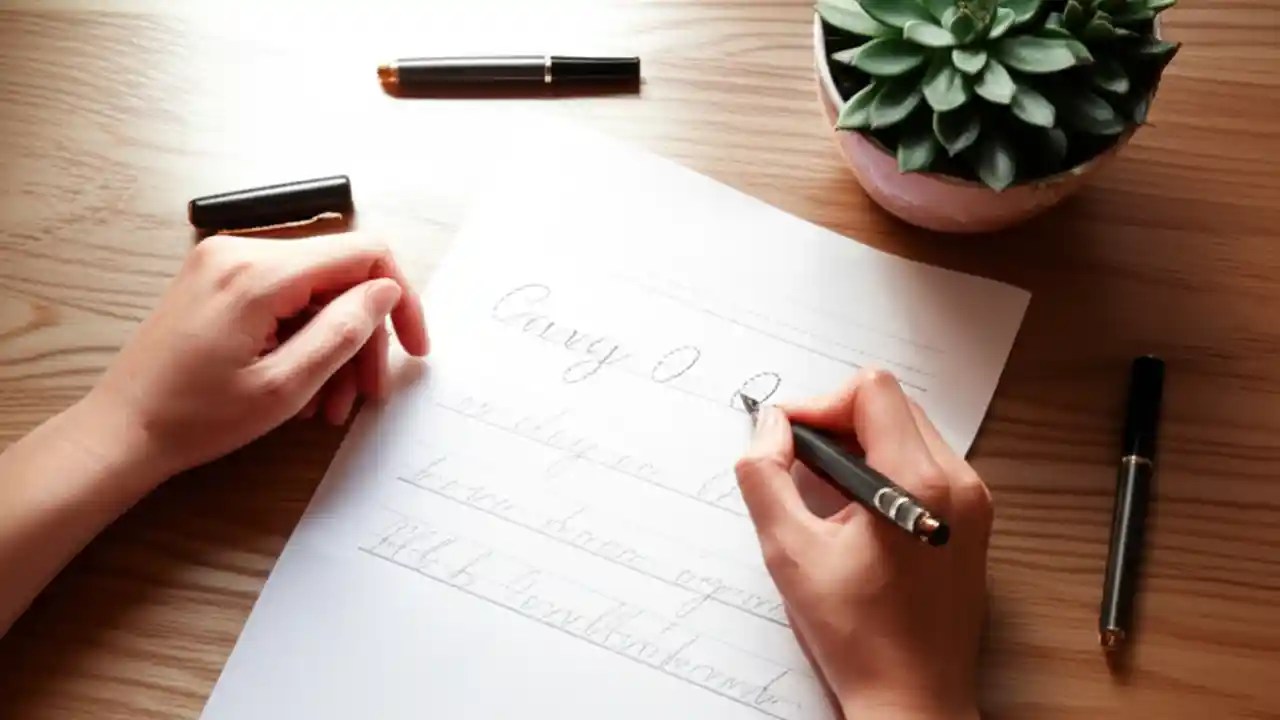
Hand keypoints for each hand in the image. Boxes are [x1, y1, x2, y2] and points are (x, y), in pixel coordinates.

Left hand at [84, 232, 428, 481]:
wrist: (121, 431)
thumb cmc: (193, 418)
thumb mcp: (284, 386)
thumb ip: (342, 331)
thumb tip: (386, 292)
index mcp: (258, 273)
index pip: (364, 254)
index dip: (401, 299)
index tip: (414, 348)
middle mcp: (240, 251)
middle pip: (341, 277)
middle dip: (364, 336)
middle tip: (368, 394)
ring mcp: (225, 262)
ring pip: (316, 292)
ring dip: (336, 346)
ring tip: (333, 404)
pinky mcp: (218, 279)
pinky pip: (286, 298)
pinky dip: (306, 338)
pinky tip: (306, 385)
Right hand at [734, 369, 991, 719]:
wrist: (913, 698)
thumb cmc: (858, 637)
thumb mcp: (790, 552)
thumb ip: (765, 477)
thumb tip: (768, 427)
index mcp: (919, 484)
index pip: (873, 390)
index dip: (820, 403)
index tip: (787, 436)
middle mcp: (958, 483)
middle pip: (893, 405)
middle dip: (838, 421)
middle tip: (798, 462)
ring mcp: (973, 502)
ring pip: (909, 431)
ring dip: (860, 445)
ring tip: (822, 492)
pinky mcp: (973, 520)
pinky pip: (925, 464)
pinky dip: (884, 469)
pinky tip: (853, 511)